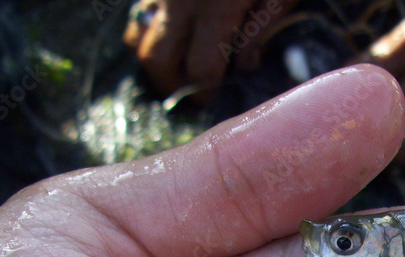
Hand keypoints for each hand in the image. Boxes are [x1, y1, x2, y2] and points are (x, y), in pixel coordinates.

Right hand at [124, 0, 298, 95]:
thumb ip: (266, 24)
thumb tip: (245, 65)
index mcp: (218, 7)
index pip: (200, 66)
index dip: (204, 89)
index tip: (208, 99)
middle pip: (156, 57)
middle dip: (168, 83)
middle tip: (184, 95)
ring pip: (137, 32)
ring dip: (153, 55)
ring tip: (174, 67)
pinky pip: (139, 9)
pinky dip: (148, 26)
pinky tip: (169, 32)